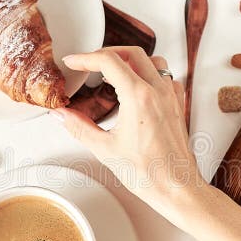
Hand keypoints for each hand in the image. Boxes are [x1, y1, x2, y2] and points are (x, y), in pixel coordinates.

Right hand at [55, 47, 204, 217]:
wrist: (176, 188)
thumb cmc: (149, 173)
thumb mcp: (105, 149)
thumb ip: (79, 127)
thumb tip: (62, 115)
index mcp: (138, 97)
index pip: (108, 61)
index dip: (85, 58)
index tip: (74, 62)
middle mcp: (158, 91)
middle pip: (132, 53)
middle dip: (107, 53)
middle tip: (90, 63)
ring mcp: (171, 97)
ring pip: (154, 61)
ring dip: (132, 60)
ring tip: (114, 71)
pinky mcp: (178, 106)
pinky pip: (167, 78)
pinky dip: (151, 74)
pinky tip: (139, 87)